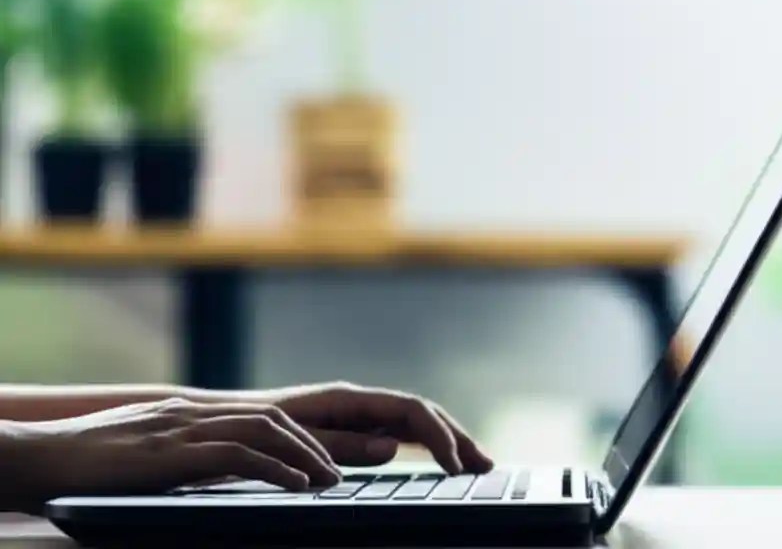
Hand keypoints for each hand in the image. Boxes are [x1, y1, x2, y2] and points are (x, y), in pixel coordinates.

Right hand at [0, 398, 341, 512]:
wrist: (37, 456)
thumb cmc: (83, 465)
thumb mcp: (143, 454)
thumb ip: (180, 455)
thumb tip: (213, 471)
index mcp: (187, 412)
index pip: (259, 413)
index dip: (299, 433)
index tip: (323, 458)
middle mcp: (190, 412)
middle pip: (273, 417)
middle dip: (313, 443)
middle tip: (336, 473)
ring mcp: (180, 429)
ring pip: (263, 430)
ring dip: (303, 455)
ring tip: (325, 481)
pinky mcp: (169, 454)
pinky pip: (235, 456)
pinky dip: (272, 469)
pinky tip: (294, 486)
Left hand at [245, 383, 491, 473]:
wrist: (210, 426)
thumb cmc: (247, 433)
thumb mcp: (291, 440)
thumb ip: (342, 444)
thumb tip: (393, 447)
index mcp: (347, 399)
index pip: (412, 410)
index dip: (440, 436)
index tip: (457, 465)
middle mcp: (357, 403)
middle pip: (422, 414)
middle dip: (457, 437)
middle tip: (487, 465)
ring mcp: (354, 416)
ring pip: (413, 424)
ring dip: (446, 442)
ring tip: (474, 466)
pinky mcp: (348, 431)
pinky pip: (396, 436)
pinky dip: (423, 448)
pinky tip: (436, 465)